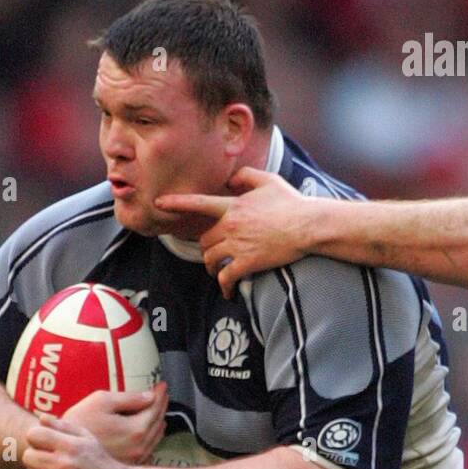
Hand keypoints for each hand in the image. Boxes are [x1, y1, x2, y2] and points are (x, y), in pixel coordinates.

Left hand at [23, 414, 132, 468]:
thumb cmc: (101, 463)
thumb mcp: (88, 440)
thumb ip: (64, 427)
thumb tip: (41, 418)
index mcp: (71, 446)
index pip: (34, 435)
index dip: (36, 439)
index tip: (43, 445)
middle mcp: (64, 465)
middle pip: (28, 457)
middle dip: (35, 459)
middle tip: (47, 463)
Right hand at [63, 382, 167, 463]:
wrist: (63, 449)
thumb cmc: (79, 423)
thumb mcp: (102, 401)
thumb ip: (129, 398)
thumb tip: (149, 396)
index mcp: (135, 430)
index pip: (154, 409)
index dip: (159, 395)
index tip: (161, 386)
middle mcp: (139, 447)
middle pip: (158, 423)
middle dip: (160, 407)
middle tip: (161, 396)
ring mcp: (134, 458)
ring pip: (155, 438)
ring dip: (157, 422)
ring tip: (157, 411)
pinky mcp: (127, 464)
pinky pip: (147, 449)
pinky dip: (151, 437)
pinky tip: (147, 431)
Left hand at [156, 168, 328, 298]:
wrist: (308, 225)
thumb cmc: (292, 203)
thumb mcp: (269, 181)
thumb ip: (247, 176)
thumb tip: (231, 180)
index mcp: (233, 205)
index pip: (198, 203)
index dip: (176, 203)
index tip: (159, 203)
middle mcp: (231, 225)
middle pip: (204, 240)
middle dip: (206, 249)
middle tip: (213, 255)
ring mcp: (238, 245)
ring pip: (210, 259)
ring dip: (212, 267)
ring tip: (219, 272)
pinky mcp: (248, 262)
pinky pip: (226, 278)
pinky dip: (225, 287)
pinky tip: (228, 292)